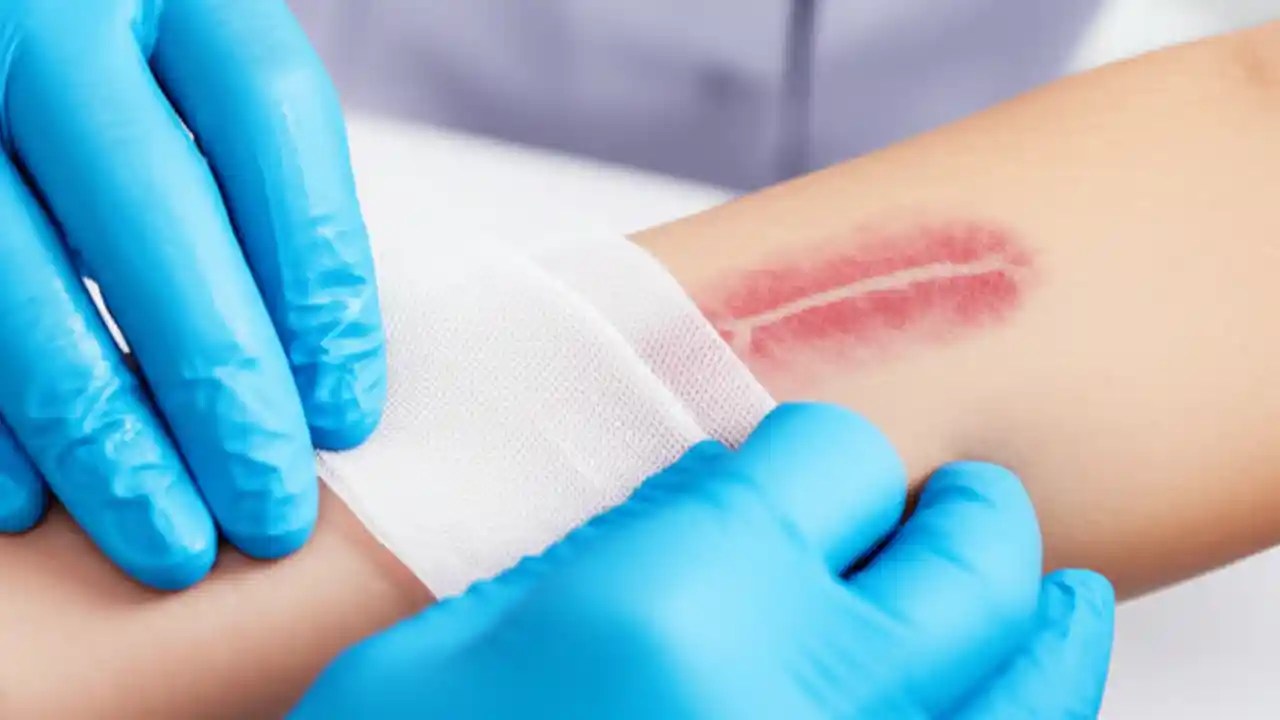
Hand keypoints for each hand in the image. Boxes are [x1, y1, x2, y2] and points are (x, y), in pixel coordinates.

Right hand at [0, 0, 384, 589]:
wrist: (15, 17)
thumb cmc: (126, 60)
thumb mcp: (201, 78)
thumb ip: (252, 185)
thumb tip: (320, 384)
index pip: (271, 125)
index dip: (317, 283)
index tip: (344, 416)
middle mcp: (45, 13)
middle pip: (150, 215)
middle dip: (219, 388)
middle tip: (271, 513)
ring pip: (16, 283)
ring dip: (100, 434)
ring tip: (169, 542)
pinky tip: (28, 502)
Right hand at [292, 403, 1113, 717]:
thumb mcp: (465, 633)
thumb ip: (617, 551)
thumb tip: (724, 495)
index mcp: (675, 611)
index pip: (830, 455)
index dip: (819, 445)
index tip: (803, 464)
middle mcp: (790, 705)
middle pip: (964, 562)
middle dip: (967, 514)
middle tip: (958, 503)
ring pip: (1028, 685)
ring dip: (1041, 618)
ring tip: (1047, 587)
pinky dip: (1027, 717)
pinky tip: (1023, 692)